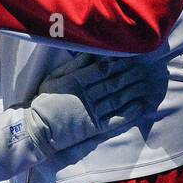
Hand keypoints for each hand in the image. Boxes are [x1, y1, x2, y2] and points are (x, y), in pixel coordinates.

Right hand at [25, 53, 154, 155]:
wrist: (38, 129)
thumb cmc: (44, 101)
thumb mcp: (53, 78)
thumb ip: (73, 66)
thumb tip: (91, 52)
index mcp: (77, 81)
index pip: (103, 69)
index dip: (119, 62)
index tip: (130, 57)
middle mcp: (87, 95)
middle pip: (114, 83)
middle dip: (130, 76)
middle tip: (143, 69)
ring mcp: (92, 112)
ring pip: (118, 99)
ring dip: (133, 91)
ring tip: (145, 85)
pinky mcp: (95, 127)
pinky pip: (116, 119)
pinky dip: (129, 113)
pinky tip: (140, 106)